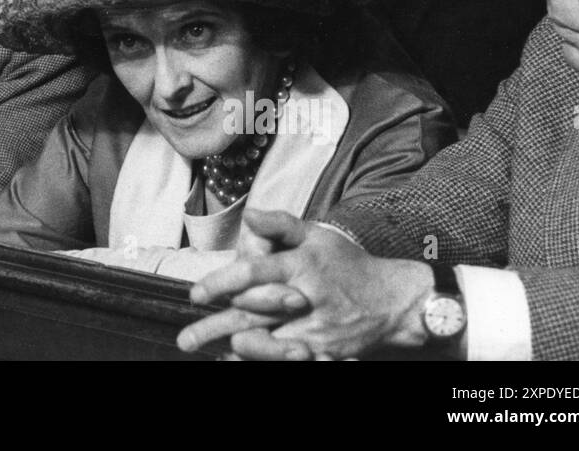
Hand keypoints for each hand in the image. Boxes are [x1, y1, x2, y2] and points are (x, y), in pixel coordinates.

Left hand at [177, 209, 432, 359]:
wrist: (392, 300)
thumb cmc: (348, 262)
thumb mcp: (317, 235)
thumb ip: (281, 224)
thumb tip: (249, 213)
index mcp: (299, 266)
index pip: (253, 272)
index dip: (221, 282)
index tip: (196, 294)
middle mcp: (304, 298)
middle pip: (252, 315)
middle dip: (215, 328)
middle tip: (186, 340)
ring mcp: (313, 329)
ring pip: (268, 344)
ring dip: (235, 352)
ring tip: (208, 354)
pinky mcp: (322, 351)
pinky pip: (287, 362)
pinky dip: (263, 364)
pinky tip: (239, 363)